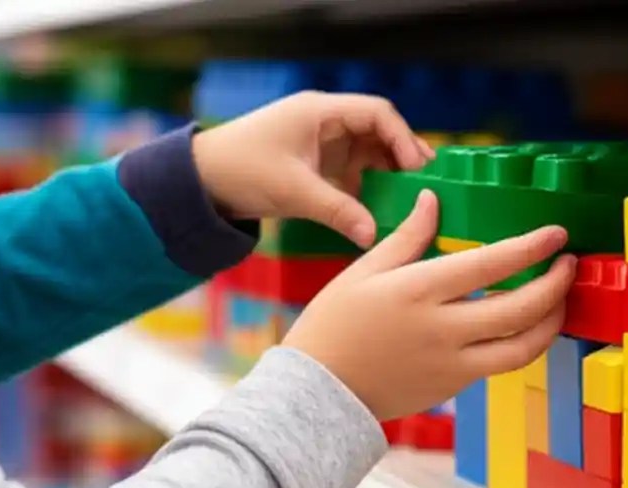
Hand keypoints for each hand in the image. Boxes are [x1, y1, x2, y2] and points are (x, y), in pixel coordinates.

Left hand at [191, 91, 435, 247]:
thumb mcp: (293, 191)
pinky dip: (368, 186)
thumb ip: (337, 211)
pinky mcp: (315, 164)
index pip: (377, 113)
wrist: (199, 181)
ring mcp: (321, 142)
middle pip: (378, 131)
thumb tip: (373, 236)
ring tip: (409, 198)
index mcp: (319, 112)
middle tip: (427, 184)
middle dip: (402, 156)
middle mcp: (324, 122)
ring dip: (387, 173)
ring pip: (367, 152)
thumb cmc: (240, 170)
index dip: (402, 138)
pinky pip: (352, 171)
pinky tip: (380, 207)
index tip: (417, 168)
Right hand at [284, 190, 575, 420]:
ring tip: (559, 300)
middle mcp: (441, 329)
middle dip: (555, 285)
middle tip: (568, 264)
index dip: (531, 248)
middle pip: (519, 309)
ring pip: (522, 347)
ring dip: (551, 322)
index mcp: (418, 291)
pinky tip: (528, 324)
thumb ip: (407, 237)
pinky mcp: (454, 386)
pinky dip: (524, 342)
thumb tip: (432, 200)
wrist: (319, 392)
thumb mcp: (363, 272)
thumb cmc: (334, 325)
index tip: (557, 234)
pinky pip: (501, 363)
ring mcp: (452, 363)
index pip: (490, 265)